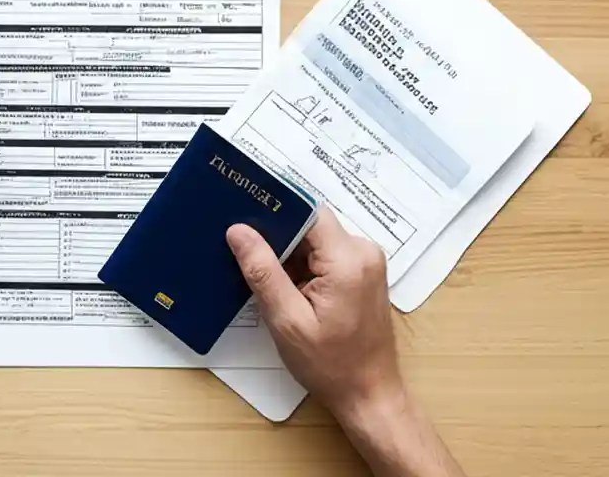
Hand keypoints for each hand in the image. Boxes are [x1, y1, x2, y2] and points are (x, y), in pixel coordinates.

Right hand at [227, 208, 400, 420]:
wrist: (369, 395)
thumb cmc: (331, 366)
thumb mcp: (287, 320)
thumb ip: (263, 271)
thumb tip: (239, 231)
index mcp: (348, 260)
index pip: (307, 213)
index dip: (275, 212)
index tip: (243, 217)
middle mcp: (364, 252)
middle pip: (311, 225)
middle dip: (278, 239)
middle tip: (246, 255)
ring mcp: (366, 262)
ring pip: (316, 240)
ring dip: (290, 256)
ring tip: (266, 279)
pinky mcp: (362, 274)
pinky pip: (326, 255)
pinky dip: (303, 267)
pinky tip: (287, 289)